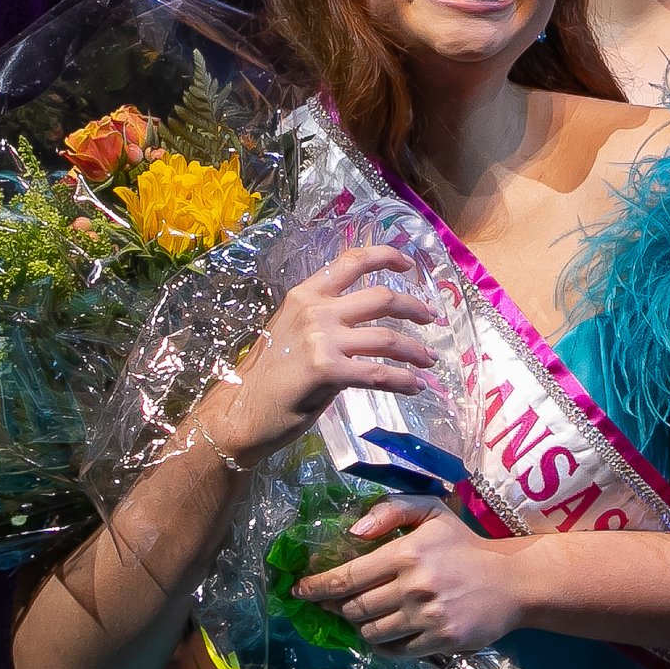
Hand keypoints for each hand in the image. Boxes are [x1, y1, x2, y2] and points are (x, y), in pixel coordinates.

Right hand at [200, 246, 436, 464]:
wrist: (239, 412)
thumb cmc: (267, 376)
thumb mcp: (292, 332)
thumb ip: (325, 321)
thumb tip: (363, 326)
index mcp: (306, 294)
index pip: (352, 261)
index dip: (386, 257)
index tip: (408, 265)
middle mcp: (316, 310)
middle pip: (381, 298)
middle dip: (414, 308)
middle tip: (430, 320)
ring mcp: (322, 339)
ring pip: (387, 338)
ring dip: (415, 351)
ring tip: (428, 361)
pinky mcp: (328, 371)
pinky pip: (378, 373)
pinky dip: (403, 380)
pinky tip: (415, 386)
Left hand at [296, 497, 525, 657]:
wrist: (512, 581)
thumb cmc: (464, 546)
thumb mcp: (431, 512)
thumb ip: (391, 510)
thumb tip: (352, 532)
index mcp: (408, 553)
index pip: (348, 576)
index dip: (318, 586)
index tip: (300, 590)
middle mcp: (415, 586)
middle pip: (355, 608)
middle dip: (336, 608)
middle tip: (331, 605)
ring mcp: (428, 616)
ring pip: (371, 632)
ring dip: (360, 627)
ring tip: (362, 618)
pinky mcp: (441, 640)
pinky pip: (395, 651)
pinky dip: (382, 645)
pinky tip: (385, 634)